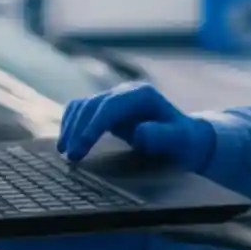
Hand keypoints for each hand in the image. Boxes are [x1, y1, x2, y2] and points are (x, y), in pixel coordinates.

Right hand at [58, 82, 214, 169]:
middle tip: (70, 157)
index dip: (93, 125)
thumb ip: (162, 136)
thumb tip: (138, 132)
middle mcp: (125, 92)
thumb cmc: (184, 141)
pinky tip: (66, 142)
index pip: (109, 106)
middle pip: (92, 105)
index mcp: (142, 95)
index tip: (81, 147)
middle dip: (78, 130)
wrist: (186, 138)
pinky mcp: (106, 109)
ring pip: (82, 106)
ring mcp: (114, 99)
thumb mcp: (180, 141)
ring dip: (71, 127)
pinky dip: (71, 124)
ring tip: (64, 152)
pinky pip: (81, 111)